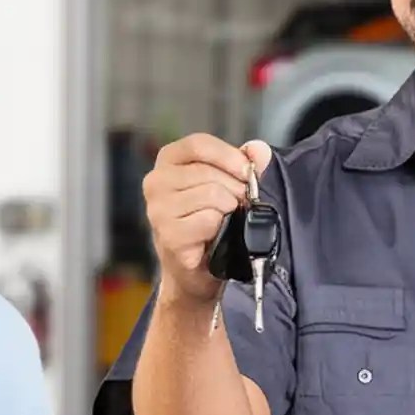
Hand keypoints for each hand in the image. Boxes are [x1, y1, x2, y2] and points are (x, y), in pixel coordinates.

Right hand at [142, 133, 272, 303]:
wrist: (195, 270)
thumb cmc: (208, 222)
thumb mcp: (227, 185)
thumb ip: (244, 164)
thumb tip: (260, 150)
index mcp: (167, 161)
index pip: (198, 144)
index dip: (228, 155)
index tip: (248, 171)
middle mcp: (155, 182)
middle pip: (209, 172)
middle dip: (234, 188)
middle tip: (238, 205)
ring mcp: (158, 209)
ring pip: (212, 194)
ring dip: (228, 210)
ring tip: (224, 220)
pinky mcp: (168, 234)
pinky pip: (209, 220)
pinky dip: (220, 228)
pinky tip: (214, 236)